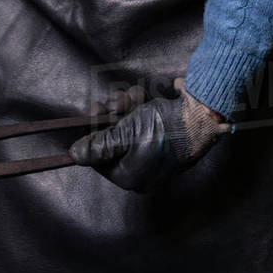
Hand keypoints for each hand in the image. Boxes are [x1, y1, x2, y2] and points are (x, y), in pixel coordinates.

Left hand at [69, 78, 229, 192]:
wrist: (199, 118)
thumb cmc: (160, 129)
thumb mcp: (124, 135)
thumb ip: (98, 146)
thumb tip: (73, 156)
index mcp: (131, 177)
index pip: (99, 159)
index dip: (93, 134)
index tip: (93, 113)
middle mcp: (142, 170)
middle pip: (114, 139)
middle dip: (112, 116)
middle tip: (113, 101)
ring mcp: (154, 154)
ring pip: (128, 126)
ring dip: (127, 106)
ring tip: (134, 96)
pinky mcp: (164, 137)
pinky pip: (143, 122)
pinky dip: (141, 107)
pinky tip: (145, 96)